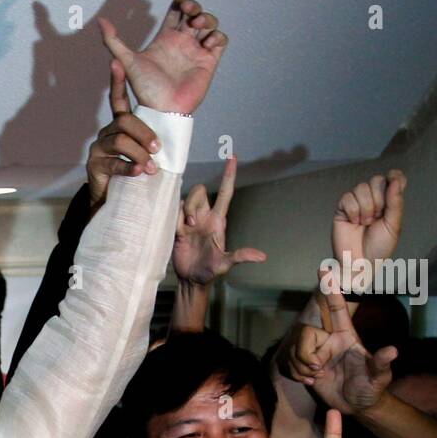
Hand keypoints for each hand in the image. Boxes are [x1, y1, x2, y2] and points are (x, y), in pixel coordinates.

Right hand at [85, 61, 159, 207]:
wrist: (114, 200)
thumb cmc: (133, 173)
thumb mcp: (142, 152)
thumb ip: (149, 142)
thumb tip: (169, 138)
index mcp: (119, 125)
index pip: (118, 99)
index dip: (117, 81)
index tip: (117, 62)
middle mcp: (106, 132)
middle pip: (124, 121)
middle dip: (144, 134)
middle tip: (157, 148)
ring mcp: (99, 148)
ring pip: (121, 141)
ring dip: (140, 154)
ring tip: (151, 168)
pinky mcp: (94, 165)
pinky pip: (115, 163)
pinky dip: (129, 168)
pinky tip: (139, 172)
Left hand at [98, 0, 226, 113]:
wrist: (162, 109)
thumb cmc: (144, 89)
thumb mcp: (127, 61)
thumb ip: (113, 41)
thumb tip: (100, 22)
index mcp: (166, 38)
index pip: (177, 10)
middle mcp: (182, 42)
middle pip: (194, 13)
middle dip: (194, 5)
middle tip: (187, 10)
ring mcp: (196, 51)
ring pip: (209, 23)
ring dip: (206, 18)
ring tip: (196, 25)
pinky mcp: (209, 61)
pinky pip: (220, 41)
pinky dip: (217, 35)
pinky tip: (207, 40)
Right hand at [172, 156, 265, 285]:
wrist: (190, 279)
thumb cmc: (209, 272)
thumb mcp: (225, 265)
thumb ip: (240, 257)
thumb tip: (262, 257)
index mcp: (218, 221)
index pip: (225, 193)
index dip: (228, 175)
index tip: (232, 158)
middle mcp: (205, 217)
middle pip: (200, 192)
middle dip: (194, 202)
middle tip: (192, 224)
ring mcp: (190, 221)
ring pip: (186, 199)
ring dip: (184, 210)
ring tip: (185, 229)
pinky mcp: (177, 227)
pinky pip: (174, 211)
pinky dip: (175, 217)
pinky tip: (177, 230)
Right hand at [291, 282, 398, 412]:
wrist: (356, 406)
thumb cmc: (371, 388)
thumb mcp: (379, 378)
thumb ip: (382, 364)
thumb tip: (393, 351)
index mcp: (346, 336)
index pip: (337, 309)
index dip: (330, 290)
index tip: (324, 270)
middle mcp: (329, 340)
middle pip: (307, 333)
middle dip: (307, 353)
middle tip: (319, 370)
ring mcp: (316, 352)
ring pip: (296, 348)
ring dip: (302, 365)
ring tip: (316, 377)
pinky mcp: (305, 365)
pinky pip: (290, 362)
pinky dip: (297, 373)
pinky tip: (309, 381)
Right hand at [332, 170, 405, 284]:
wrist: (360, 262)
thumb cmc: (379, 247)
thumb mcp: (393, 225)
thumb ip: (395, 203)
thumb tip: (395, 181)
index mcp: (389, 202)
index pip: (393, 180)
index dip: (394, 176)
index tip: (394, 179)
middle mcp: (373, 199)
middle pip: (376, 180)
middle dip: (379, 198)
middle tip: (377, 216)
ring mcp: (357, 203)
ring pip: (361, 187)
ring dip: (366, 207)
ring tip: (365, 222)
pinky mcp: (342, 209)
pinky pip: (348, 198)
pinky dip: (353, 211)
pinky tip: (354, 222)